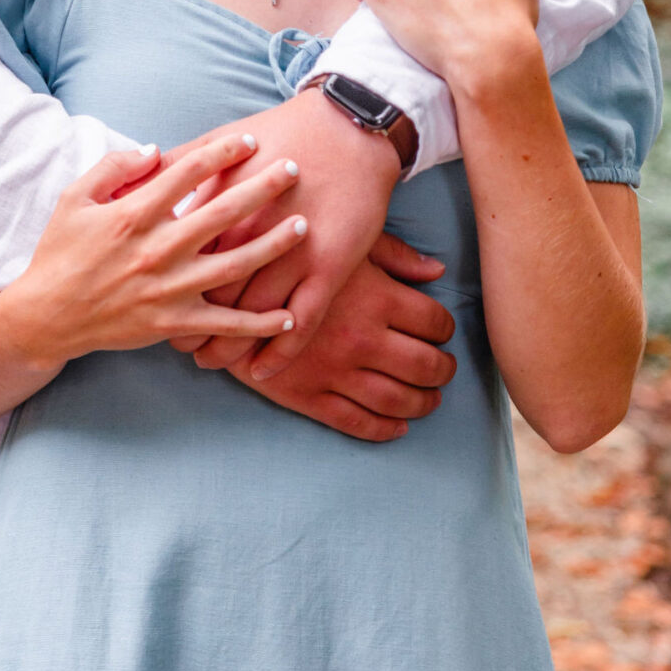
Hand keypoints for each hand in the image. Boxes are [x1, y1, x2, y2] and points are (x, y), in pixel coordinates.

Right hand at [6, 133, 308, 366]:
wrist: (47, 316)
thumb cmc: (60, 253)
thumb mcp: (74, 198)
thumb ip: (113, 168)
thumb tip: (155, 150)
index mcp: (134, 214)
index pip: (187, 173)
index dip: (222, 153)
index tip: (250, 141)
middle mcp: (157, 248)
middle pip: (222, 213)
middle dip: (263, 189)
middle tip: (294, 169)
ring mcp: (168, 288)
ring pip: (233, 265)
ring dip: (272, 246)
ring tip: (303, 227)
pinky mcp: (173, 322)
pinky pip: (223, 323)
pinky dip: (258, 322)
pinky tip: (288, 313)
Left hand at [169, 86, 402, 365]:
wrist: (347, 128)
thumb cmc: (281, 132)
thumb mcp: (222, 140)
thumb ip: (180, 163)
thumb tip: (140, 172)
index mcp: (219, 205)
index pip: (179, 259)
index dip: (159, 288)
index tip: (146, 306)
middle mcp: (250, 236)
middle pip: (209, 296)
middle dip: (187, 328)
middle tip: (174, 346)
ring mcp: (292, 255)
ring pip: (250, 319)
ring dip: (227, 349)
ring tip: (209, 362)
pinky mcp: (328, 269)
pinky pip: (300, 324)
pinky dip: (278, 353)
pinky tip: (261, 372)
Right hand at [220, 238, 454, 440]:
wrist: (225, 283)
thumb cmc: (291, 251)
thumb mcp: (342, 240)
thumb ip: (394, 255)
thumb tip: (436, 270)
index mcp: (376, 298)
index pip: (435, 322)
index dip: (445, 328)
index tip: (443, 332)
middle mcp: (363, 338)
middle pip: (426, 365)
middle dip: (443, 370)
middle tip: (445, 369)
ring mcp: (335, 371)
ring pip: (398, 399)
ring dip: (423, 403)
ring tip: (430, 399)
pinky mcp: (306, 395)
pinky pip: (356, 422)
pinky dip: (384, 429)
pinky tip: (398, 427)